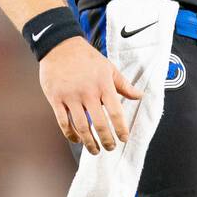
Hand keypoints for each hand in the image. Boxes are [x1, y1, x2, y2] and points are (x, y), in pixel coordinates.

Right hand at [39, 36, 142, 153]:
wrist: (60, 46)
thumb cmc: (87, 57)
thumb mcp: (108, 68)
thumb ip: (123, 85)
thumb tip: (140, 96)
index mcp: (103, 85)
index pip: (115, 112)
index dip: (121, 128)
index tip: (124, 138)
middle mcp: (87, 92)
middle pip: (99, 123)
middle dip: (107, 140)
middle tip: (111, 148)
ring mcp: (70, 97)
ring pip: (81, 126)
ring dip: (89, 142)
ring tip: (95, 150)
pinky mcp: (56, 99)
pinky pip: (63, 122)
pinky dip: (70, 135)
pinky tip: (77, 140)